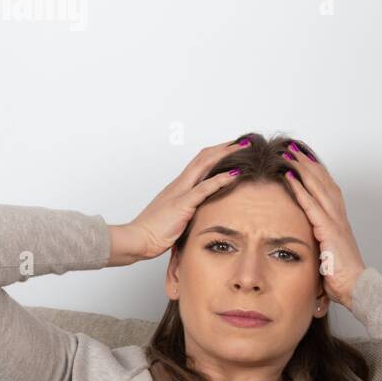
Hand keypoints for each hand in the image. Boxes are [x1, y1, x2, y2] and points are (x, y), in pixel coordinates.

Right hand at [109, 139, 247, 264]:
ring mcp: (181, 192)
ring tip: (244, 148)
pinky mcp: (182, 204)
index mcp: (179, 186)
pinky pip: (204, 188)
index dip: (217, 152)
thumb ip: (190, 208)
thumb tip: (204, 210)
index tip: (233, 148)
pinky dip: (221, 179)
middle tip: (243, 141)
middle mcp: (180, 184)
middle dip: (225, 147)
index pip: (200, 162)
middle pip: (204, 157)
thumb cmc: (154, 231)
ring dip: (226, 155)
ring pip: (205, 165)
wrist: (137, 239)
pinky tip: (235, 174)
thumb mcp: (178, 215)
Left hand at [280, 142, 366, 307]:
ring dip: (303, 169)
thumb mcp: (328, 256)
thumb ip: (318, 245)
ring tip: (290, 154)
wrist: (357, 287)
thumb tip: (307, 246)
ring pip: (318, 187)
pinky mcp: (329, 230)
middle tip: (294, 148)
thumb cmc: (342, 277)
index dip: (316, 173)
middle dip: (308, 163)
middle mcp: (338, 217)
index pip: (327, 189)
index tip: (304, 159)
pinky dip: (300, 189)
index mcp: (339, 221)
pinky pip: (311, 205)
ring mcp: (335, 222)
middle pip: (323, 181)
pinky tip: (289, 178)